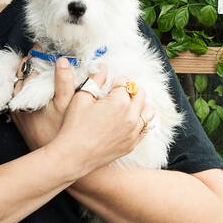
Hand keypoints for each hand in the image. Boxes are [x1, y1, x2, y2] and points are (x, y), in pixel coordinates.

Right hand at [12, 60, 151, 172]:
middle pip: (140, 93)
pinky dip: (141, 121)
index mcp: (119, 101)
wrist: (74, 156)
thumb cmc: (74, 126)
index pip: (125, 81)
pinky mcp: (133, 143)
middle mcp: (131, 115)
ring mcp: (134, 131)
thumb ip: (95, 80)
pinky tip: (131, 119)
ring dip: (140, 105)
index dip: (115, 81)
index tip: (108, 85)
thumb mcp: (81, 98)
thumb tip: (102, 66)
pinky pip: (146, 128)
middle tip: (117, 93)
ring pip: (148, 110)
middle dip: (130, 90)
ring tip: (127, 105)